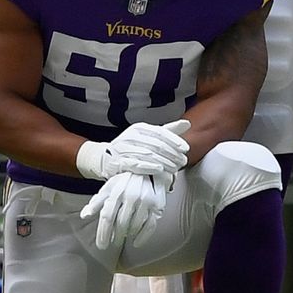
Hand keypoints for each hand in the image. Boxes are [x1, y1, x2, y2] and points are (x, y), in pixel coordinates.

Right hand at [75, 119, 190, 180]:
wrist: (105, 158)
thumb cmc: (131, 147)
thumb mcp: (148, 136)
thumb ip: (167, 131)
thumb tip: (187, 123)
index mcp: (139, 128)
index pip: (160, 132)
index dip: (174, 140)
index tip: (185, 148)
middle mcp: (131, 136)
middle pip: (156, 144)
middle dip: (172, 154)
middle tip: (182, 162)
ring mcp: (124, 149)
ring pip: (148, 154)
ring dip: (164, 162)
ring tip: (175, 168)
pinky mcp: (119, 162)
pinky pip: (135, 164)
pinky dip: (149, 166)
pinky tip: (159, 169)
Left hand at [81, 171, 169, 255]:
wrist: (146, 170)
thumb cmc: (123, 183)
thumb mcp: (108, 189)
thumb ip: (96, 203)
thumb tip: (84, 216)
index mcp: (116, 192)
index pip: (107, 216)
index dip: (103, 233)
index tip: (101, 245)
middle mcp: (131, 196)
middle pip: (121, 223)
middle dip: (115, 236)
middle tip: (111, 243)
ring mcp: (145, 201)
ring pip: (135, 225)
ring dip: (127, 235)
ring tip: (121, 238)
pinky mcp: (157, 206)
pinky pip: (150, 226)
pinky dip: (143, 237)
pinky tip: (136, 243)